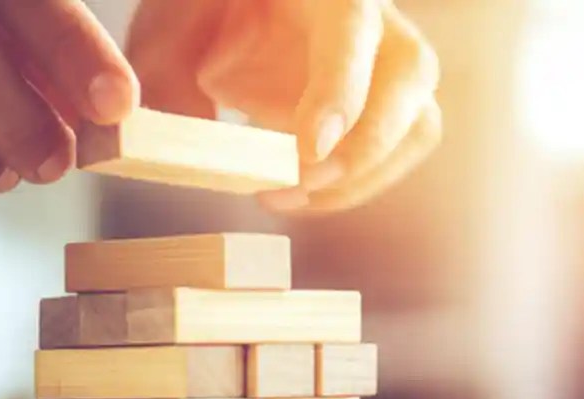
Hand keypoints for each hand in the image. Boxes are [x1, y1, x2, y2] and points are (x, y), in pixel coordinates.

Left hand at [127, 0, 440, 212]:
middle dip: (362, 146)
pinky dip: (357, 186)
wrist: (230, 10)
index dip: (339, 89)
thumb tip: (170, 146)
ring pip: (419, 121)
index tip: (309, 148)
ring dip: (362, 177)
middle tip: (296, 184)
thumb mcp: (168, 32)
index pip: (352, 26)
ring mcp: (390, 58)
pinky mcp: (390, 103)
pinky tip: (301, 191)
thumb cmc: (200, 11)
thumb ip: (163, 77)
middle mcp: (374, 14)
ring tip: (288, 196)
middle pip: (412, 73)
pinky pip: (400, 151)